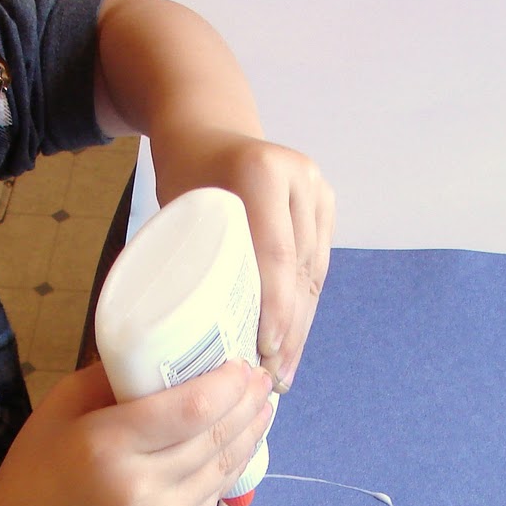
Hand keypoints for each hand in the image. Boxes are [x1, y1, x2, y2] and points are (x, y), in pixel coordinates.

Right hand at [0, 359, 274, 505]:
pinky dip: (235, 461)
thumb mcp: (58, 410)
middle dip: (247, 402)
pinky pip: (216, 491)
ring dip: (252, 431)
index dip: (226, 384)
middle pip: (215, 434)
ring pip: (225, 465)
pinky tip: (244, 438)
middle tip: (261, 375)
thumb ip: (109, 377)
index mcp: (107, 445)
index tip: (240, 363)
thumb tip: (162, 348)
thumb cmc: (37, 473)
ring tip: (264, 403)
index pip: (190, 409)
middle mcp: (140, 485)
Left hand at [152, 132, 334, 388]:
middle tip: (273, 377)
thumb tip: (195, 337)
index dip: (274, 308)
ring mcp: (318, 190)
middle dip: (289, 329)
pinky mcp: (326, 205)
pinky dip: (304, 308)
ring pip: (313, 274)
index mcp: (260, 172)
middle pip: (299, 269)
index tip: (265, 351)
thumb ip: (193, 256)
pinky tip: (294, 343)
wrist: (208, 128)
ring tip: (283, 371)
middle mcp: (299, 178)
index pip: (275, 253)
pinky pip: (318, 266)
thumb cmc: (183, 173)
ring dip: (300, 327)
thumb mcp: (179, 206)